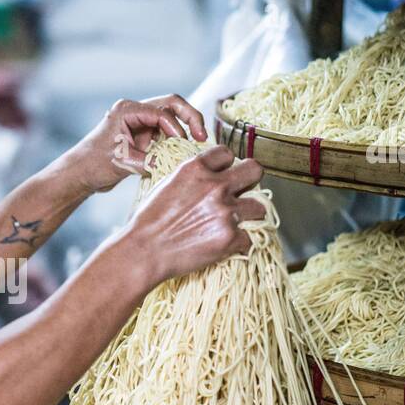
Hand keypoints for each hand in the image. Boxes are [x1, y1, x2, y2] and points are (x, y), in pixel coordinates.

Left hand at [70, 96, 207, 193]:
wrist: (80, 174)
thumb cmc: (94, 165)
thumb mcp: (124, 163)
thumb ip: (150, 162)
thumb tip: (178, 164)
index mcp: (127, 110)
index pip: (161, 112)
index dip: (176, 127)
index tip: (184, 144)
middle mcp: (135, 111)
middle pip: (172, 104)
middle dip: (190, 118)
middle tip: (202, 136)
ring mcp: (140, 122)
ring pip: (172, 117)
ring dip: (185, 129)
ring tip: (196, 145)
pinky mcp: (144, 134)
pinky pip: (166, 132)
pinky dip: (177, 140)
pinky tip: (185, 151)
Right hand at [127, 145, 265, 284]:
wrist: (145, 251)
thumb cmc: (148, 222)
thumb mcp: (167, 185)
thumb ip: (193, 177)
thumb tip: (209, 177)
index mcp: (196, 169)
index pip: (227, 153)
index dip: (227, 165)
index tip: (224, 175)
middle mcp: (215, 186)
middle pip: (255, 171)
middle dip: (251, 181)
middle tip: (243, 192)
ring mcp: (225, 212)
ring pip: (260, 207)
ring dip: (249, 215)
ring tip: (235, 223)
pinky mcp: (231, 238)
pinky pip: (250, 238)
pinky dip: (240, 243)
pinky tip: (227, 244)